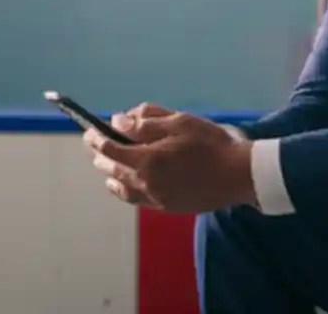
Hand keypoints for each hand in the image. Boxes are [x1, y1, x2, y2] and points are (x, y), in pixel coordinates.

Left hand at [84, 103, 255, 212]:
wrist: (238, 176)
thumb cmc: (211, 144)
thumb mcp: (180, 122)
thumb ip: (147, 121)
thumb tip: (118, 121)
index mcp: (147, 160)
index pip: (110, 149)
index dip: (96, 139)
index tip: (90, 131)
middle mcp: (146, 182)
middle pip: (112, 169)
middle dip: (100, 155)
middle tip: (96, 144)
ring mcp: (155, 197)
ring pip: (120, 187)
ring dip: (110, 174)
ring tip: (106, 165)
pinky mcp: (166, 206)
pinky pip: (135, 199)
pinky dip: (123, 189)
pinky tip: (124, 183)